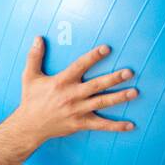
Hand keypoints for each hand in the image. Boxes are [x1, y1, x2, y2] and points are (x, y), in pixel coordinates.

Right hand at [14, 35, 137, 143]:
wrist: (29, 127)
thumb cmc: (30, 100)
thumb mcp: (29, 77)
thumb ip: (34, 57)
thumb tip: (38, 38)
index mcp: (61, 82)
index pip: (80, 66)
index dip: (93, 57)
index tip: (107, 48)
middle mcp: (71, 96)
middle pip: (96, 85)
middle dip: (114, 78)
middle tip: (129, 72)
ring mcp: (77, 111)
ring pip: (102, 103)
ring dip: (119, 97)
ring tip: (135, 92)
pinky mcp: (80, 123)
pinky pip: (101, 125)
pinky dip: (116, 126)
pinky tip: (130, 125)